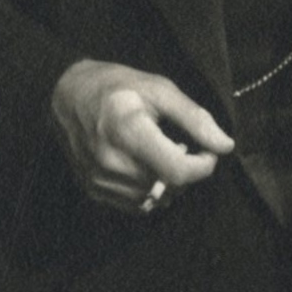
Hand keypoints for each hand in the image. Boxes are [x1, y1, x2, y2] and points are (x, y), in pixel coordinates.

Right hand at [49, 59, 232, 214]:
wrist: (65, 96)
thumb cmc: (116, 87)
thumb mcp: (159, 89)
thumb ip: (194, 118)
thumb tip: (225, 145)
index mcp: (128, 131)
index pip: (179, 172)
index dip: (204, 165)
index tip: (207, 150)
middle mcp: (111, 161)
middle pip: (171, 186)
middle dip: (186, 169)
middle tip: (179, 143)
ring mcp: (100, 180)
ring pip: (157, 199)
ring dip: (168, 181)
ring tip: (158, 151)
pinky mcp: (95, 190)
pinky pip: (138, 205)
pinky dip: (150, 190)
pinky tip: (143, 165)